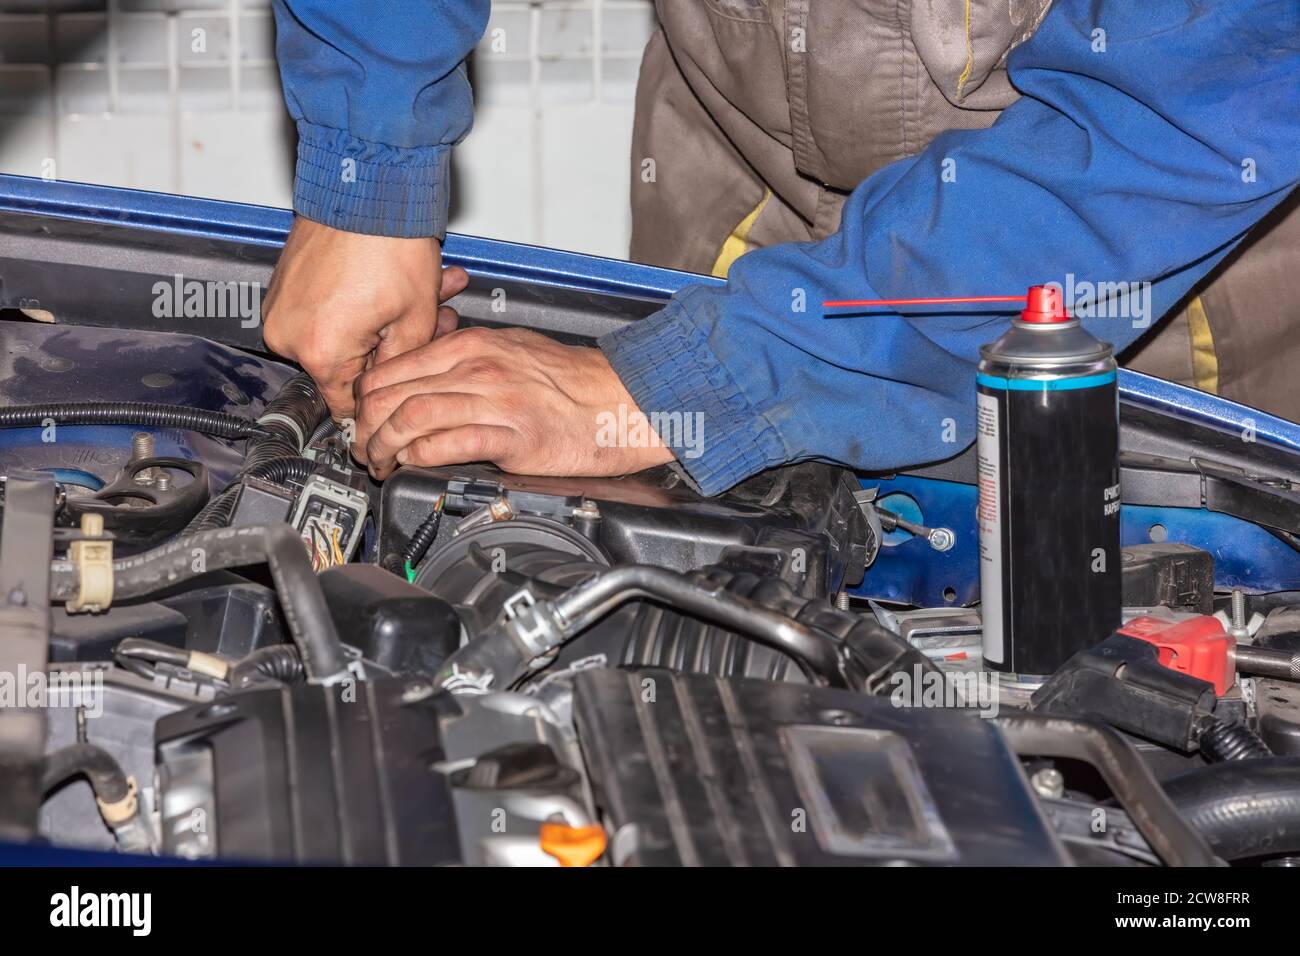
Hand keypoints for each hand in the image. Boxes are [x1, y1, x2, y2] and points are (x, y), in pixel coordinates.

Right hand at [262, 216, 467, 418]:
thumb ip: (400, 367)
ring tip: (423, 294)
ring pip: (343, 333)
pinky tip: (395, 283)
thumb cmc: (391, 244)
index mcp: (320, 354)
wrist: (368, 186)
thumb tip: (392, 390)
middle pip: (348, 365)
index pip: (349, 405)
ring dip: (384, 318)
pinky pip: (326, 308)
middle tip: (432, 321)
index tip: (401, 381)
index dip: (383, 392)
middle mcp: (289, 335)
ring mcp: (282, 307)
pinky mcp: (286, 285)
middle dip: (394, 344)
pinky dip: (361, 300)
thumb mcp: (415, 321)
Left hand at [353, 326, 675, 478]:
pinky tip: (412, 466)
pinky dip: (418, 457)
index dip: (364, 400)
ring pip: (411, 419)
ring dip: (384, 447)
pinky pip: (447, 444)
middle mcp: (477, 369)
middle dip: (365, 428)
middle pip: (392, 395)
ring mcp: (493, 401)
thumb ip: (465, 362)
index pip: (392, 368)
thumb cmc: (571, 383)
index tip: (361, 420)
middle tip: (361, 450)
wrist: (618, 403)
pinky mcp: (511, 437)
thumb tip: (425, 379)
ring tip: (380, 465)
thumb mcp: (510, 352)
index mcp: (472, 346)